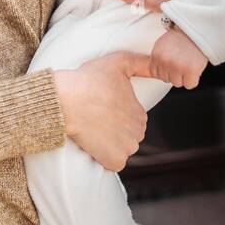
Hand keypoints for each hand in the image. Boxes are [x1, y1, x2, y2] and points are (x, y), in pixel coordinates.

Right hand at [53, 51, 149, 171]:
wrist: (64, 101)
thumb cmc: (88, 80)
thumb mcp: (118, 61)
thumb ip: (143, 63)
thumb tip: (160, 65)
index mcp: (141, 113)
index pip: (130, 119)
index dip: (114, 113)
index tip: (101, 106)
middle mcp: (139, 132)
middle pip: (127, 135)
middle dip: (114, 129)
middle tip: (95, 117)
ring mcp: (127, 149)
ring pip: (120, 149)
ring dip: (109, 143)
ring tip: (92, 129)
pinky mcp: (115, 161)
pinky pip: (112, 163)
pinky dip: (103, 156)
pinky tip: (93, 142)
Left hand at [148, 25, 207, 88]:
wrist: (198, 31)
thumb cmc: (182, 37)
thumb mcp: (163, 45)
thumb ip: (159, 58)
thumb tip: (158, 71)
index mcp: (156, 55)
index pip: (155, 73)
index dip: (165, 69)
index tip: (172, 63)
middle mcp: (165, 61)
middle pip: (166, 79)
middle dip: (174, 73)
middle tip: (182, 62)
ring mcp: (177, 67)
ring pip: (177, 83)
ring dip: (183, 77)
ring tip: (188, 64)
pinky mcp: (190, 71)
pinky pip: (189, 85)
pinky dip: (193, 80)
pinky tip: (194, 69)